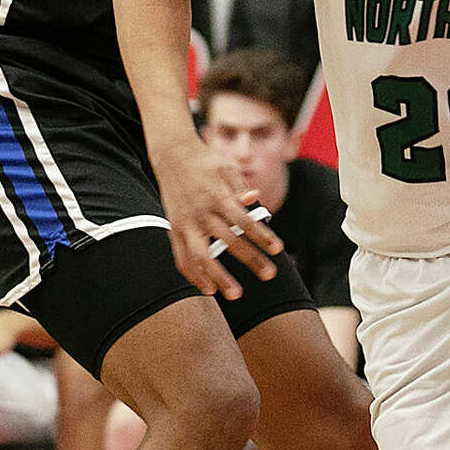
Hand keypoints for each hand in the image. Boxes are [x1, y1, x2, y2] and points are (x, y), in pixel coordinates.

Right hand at [152, 135, 280, 299]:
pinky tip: (208, 289)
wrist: (171, 155)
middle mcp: (201, 213)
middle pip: (228, 241)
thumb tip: (255, 199)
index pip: (244, 220)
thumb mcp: (226, 167)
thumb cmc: (206, 161)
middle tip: (269, 275)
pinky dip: (193, 275)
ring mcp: (185, 224)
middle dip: (250, 259)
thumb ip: (240, 186)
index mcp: (217, 196)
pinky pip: (181, 258)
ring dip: (217, 277)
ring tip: (235, 295)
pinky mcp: (173, 230)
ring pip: (201, 256)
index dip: (262, 235)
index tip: (278, 249)